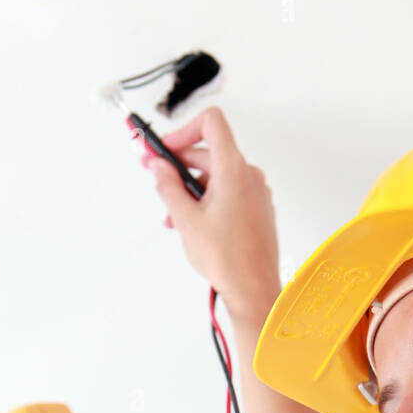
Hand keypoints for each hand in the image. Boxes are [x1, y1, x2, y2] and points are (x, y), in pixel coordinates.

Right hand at [139, 105, 281, 324]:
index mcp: (234, 170)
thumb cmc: (228, 259)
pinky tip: (192, 223)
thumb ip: (168, 185)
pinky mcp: (257, 210)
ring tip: (173, 214)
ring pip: (217, 177)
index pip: (211, 123)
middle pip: (209, 152)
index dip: (184, 130)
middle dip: (179, 164)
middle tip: (155, 174)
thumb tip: (159, 166)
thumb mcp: (186, 218)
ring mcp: (256, 193)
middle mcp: (249, 176)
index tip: (165, 148)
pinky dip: (208, 200)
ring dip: (190, 188)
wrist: (253, 289)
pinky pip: (229, 193)